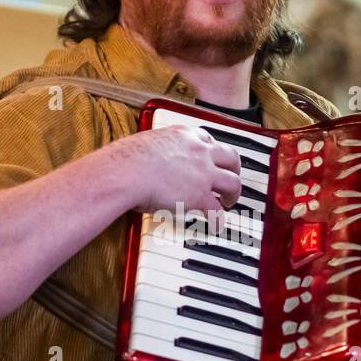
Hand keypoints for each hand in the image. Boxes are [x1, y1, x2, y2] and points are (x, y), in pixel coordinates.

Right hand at [118, 124, 242, 220]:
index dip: (212, 152)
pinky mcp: (200, 195)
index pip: (207, 139)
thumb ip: (155, 152)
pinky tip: (216, 225)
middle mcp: (199, 150)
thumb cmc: (126, 161)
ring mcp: (203, 172)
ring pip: (233, 182)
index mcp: (184, 135)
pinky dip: (218, 220)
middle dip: (234, 169)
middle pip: (230, 157)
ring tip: (228, 202)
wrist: (126, 172)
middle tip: (231, 178)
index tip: (211, 159)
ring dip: (233, 194)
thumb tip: (147, 163)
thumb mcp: (145, 145)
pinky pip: (217, 210)